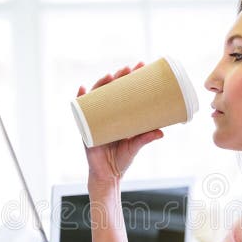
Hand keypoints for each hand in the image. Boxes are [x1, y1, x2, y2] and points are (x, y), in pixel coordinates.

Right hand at [78, 62, 163, 185]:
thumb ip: (145, 138)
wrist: (107, 176)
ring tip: (109, 76)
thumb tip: (162, 131)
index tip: (141, 66)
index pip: (125, 91)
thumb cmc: (121, 160)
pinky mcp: (87, 127)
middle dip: (119, 77)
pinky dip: (80, 99)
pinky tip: (82, 89)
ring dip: (101, 84)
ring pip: (97, 97)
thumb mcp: (135, 146)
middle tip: (129, 68)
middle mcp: (107, 114)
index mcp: (119, 115)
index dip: (131, 78)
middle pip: (111, 90)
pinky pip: (81, 111)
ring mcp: (95, 119)